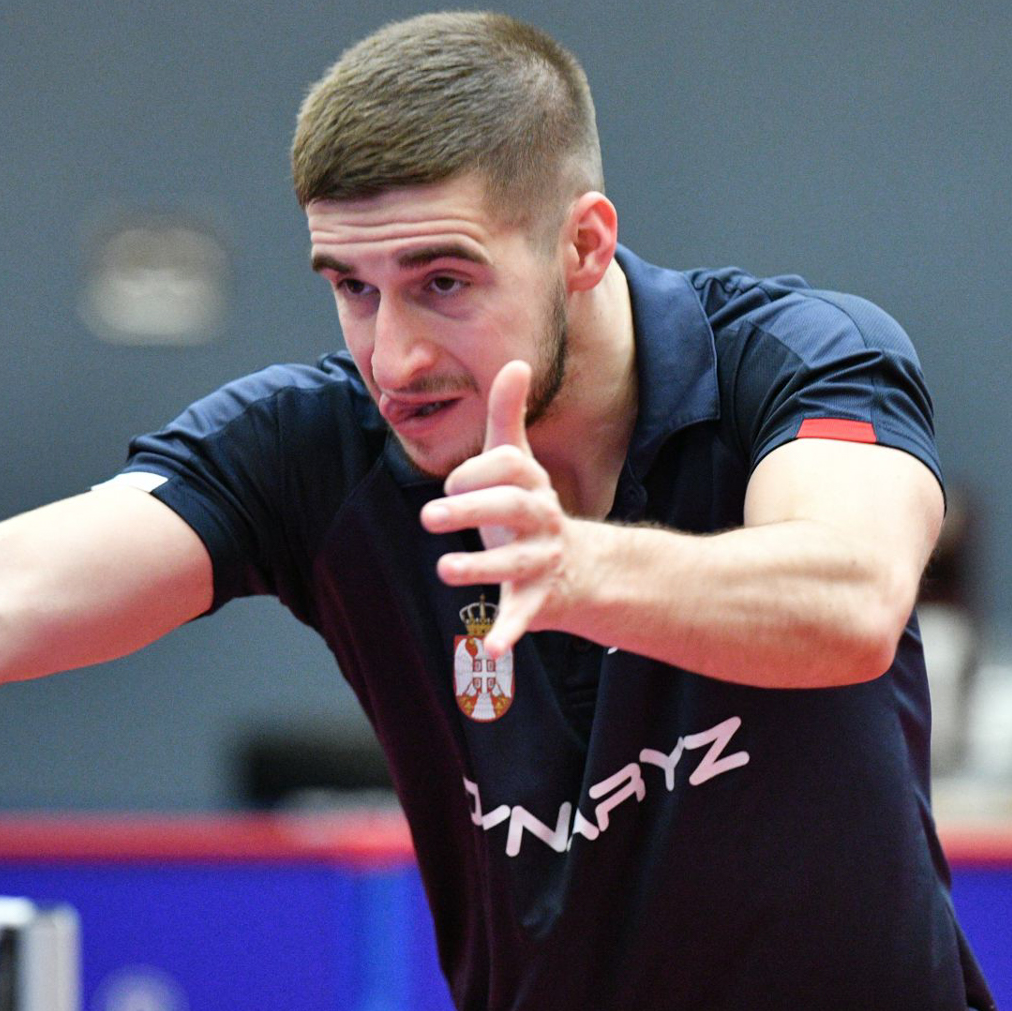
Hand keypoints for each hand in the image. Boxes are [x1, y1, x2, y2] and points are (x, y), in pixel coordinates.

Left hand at [419, 359, 585, 657]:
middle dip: (471, 510)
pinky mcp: (538, 601)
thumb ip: (508, 417)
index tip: (451, 481)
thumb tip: (514, 360)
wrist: (583, 571)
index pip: (508, 469)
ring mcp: (540, 562)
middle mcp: (541, 520)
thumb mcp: (518, 465)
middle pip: (512, 509)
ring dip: (479, 568)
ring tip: (444, 571)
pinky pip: (522, 618)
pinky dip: (508, 634)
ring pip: (513, 564)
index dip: (477, 471)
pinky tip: (489, 650)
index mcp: (531, 486)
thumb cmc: (530, 511)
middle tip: (428, 515)